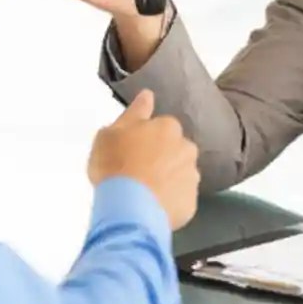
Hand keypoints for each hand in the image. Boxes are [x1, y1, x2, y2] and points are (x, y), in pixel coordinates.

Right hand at [89, 90, 200, 229]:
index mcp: (168, 127)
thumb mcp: (110, 133)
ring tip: (144, 193)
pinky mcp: (191, 204)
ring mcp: (191, 177)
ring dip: (167, 179)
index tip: (131, 151)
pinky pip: (180, 199)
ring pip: (180, 174)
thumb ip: (134, 112)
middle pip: (174, 150)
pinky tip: (152, 206)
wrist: (129, 208)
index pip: (161, 127)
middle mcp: (186, 148)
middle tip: (137, 173)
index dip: (145, 139)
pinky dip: (169, 201)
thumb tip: (148, 95)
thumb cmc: (116, 165)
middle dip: (160, 158)